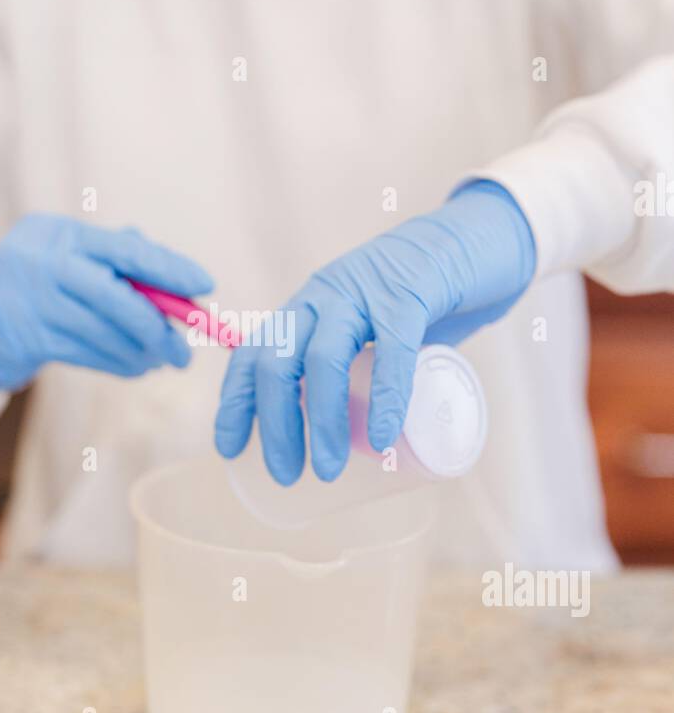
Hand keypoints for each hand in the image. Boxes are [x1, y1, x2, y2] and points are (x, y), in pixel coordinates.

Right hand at [0, 214, 212, 394]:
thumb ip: (115, 259)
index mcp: (60, 232)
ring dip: (140, 352)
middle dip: (157, 325)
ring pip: (102, 332)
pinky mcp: (26, 338)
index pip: (124, 249)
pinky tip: (136, 367)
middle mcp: (41, 261)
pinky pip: (86, 354)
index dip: (168, 268)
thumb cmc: (39, 285)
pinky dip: (118, 363)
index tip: (204, 286)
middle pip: (115, 295)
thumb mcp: (69, 257)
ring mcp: (30, 300)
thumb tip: (176, 282)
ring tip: (162, 360)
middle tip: (184, 351)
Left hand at [214, 181, 535, 483]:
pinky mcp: (413, 291)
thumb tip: (357, 438)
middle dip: (273, 424)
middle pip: (277, 361)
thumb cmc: (430, 298)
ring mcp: (366, 290)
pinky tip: (384, 438)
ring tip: (328, 469)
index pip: (254, 350)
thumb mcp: (376, 329)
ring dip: (321, 421)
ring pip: (322, 358)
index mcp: (310, 306)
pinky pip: (392, 348)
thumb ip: (363, 367)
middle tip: (286, 474)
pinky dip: (386, 397)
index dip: (235, 400)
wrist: (483, 238)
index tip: (228, 449)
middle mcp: (326, 294)